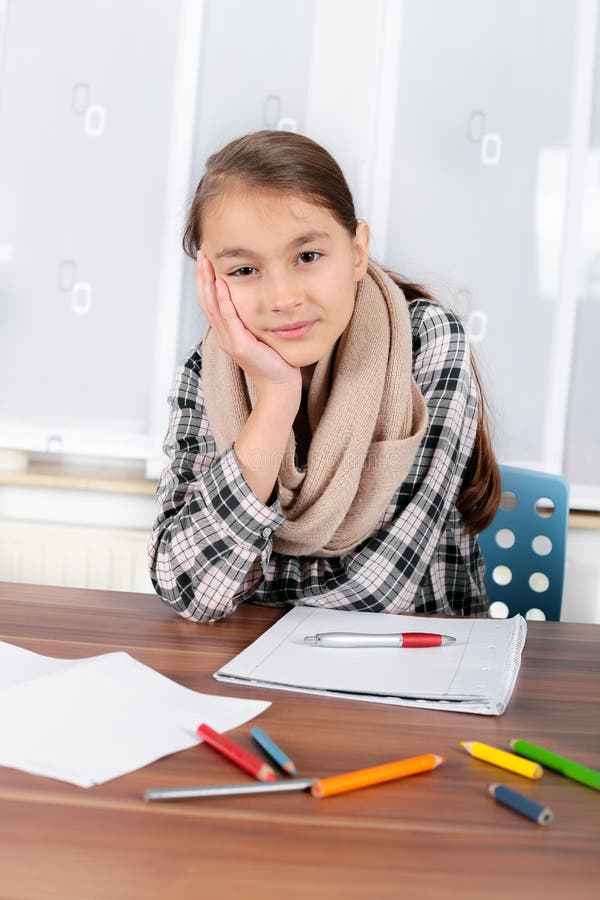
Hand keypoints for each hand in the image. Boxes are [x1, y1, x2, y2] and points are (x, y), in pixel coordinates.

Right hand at [196, 250, 301, 399]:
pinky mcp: (241, 346)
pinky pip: (229, 320)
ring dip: (208, 284)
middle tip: (201, 254)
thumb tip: (254, 299)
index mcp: (226, 333)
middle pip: (205, 302)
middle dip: (202, 276)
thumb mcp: (259, 335)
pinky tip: (222, 285)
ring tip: (207, 264)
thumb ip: (251, 319)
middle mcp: (224, 337)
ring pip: (213, 308)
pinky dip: (224, 302)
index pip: (210, 302)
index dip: (204, 281)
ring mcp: (230, 342)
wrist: (279, 387)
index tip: (205, 260)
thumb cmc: (274, 362)